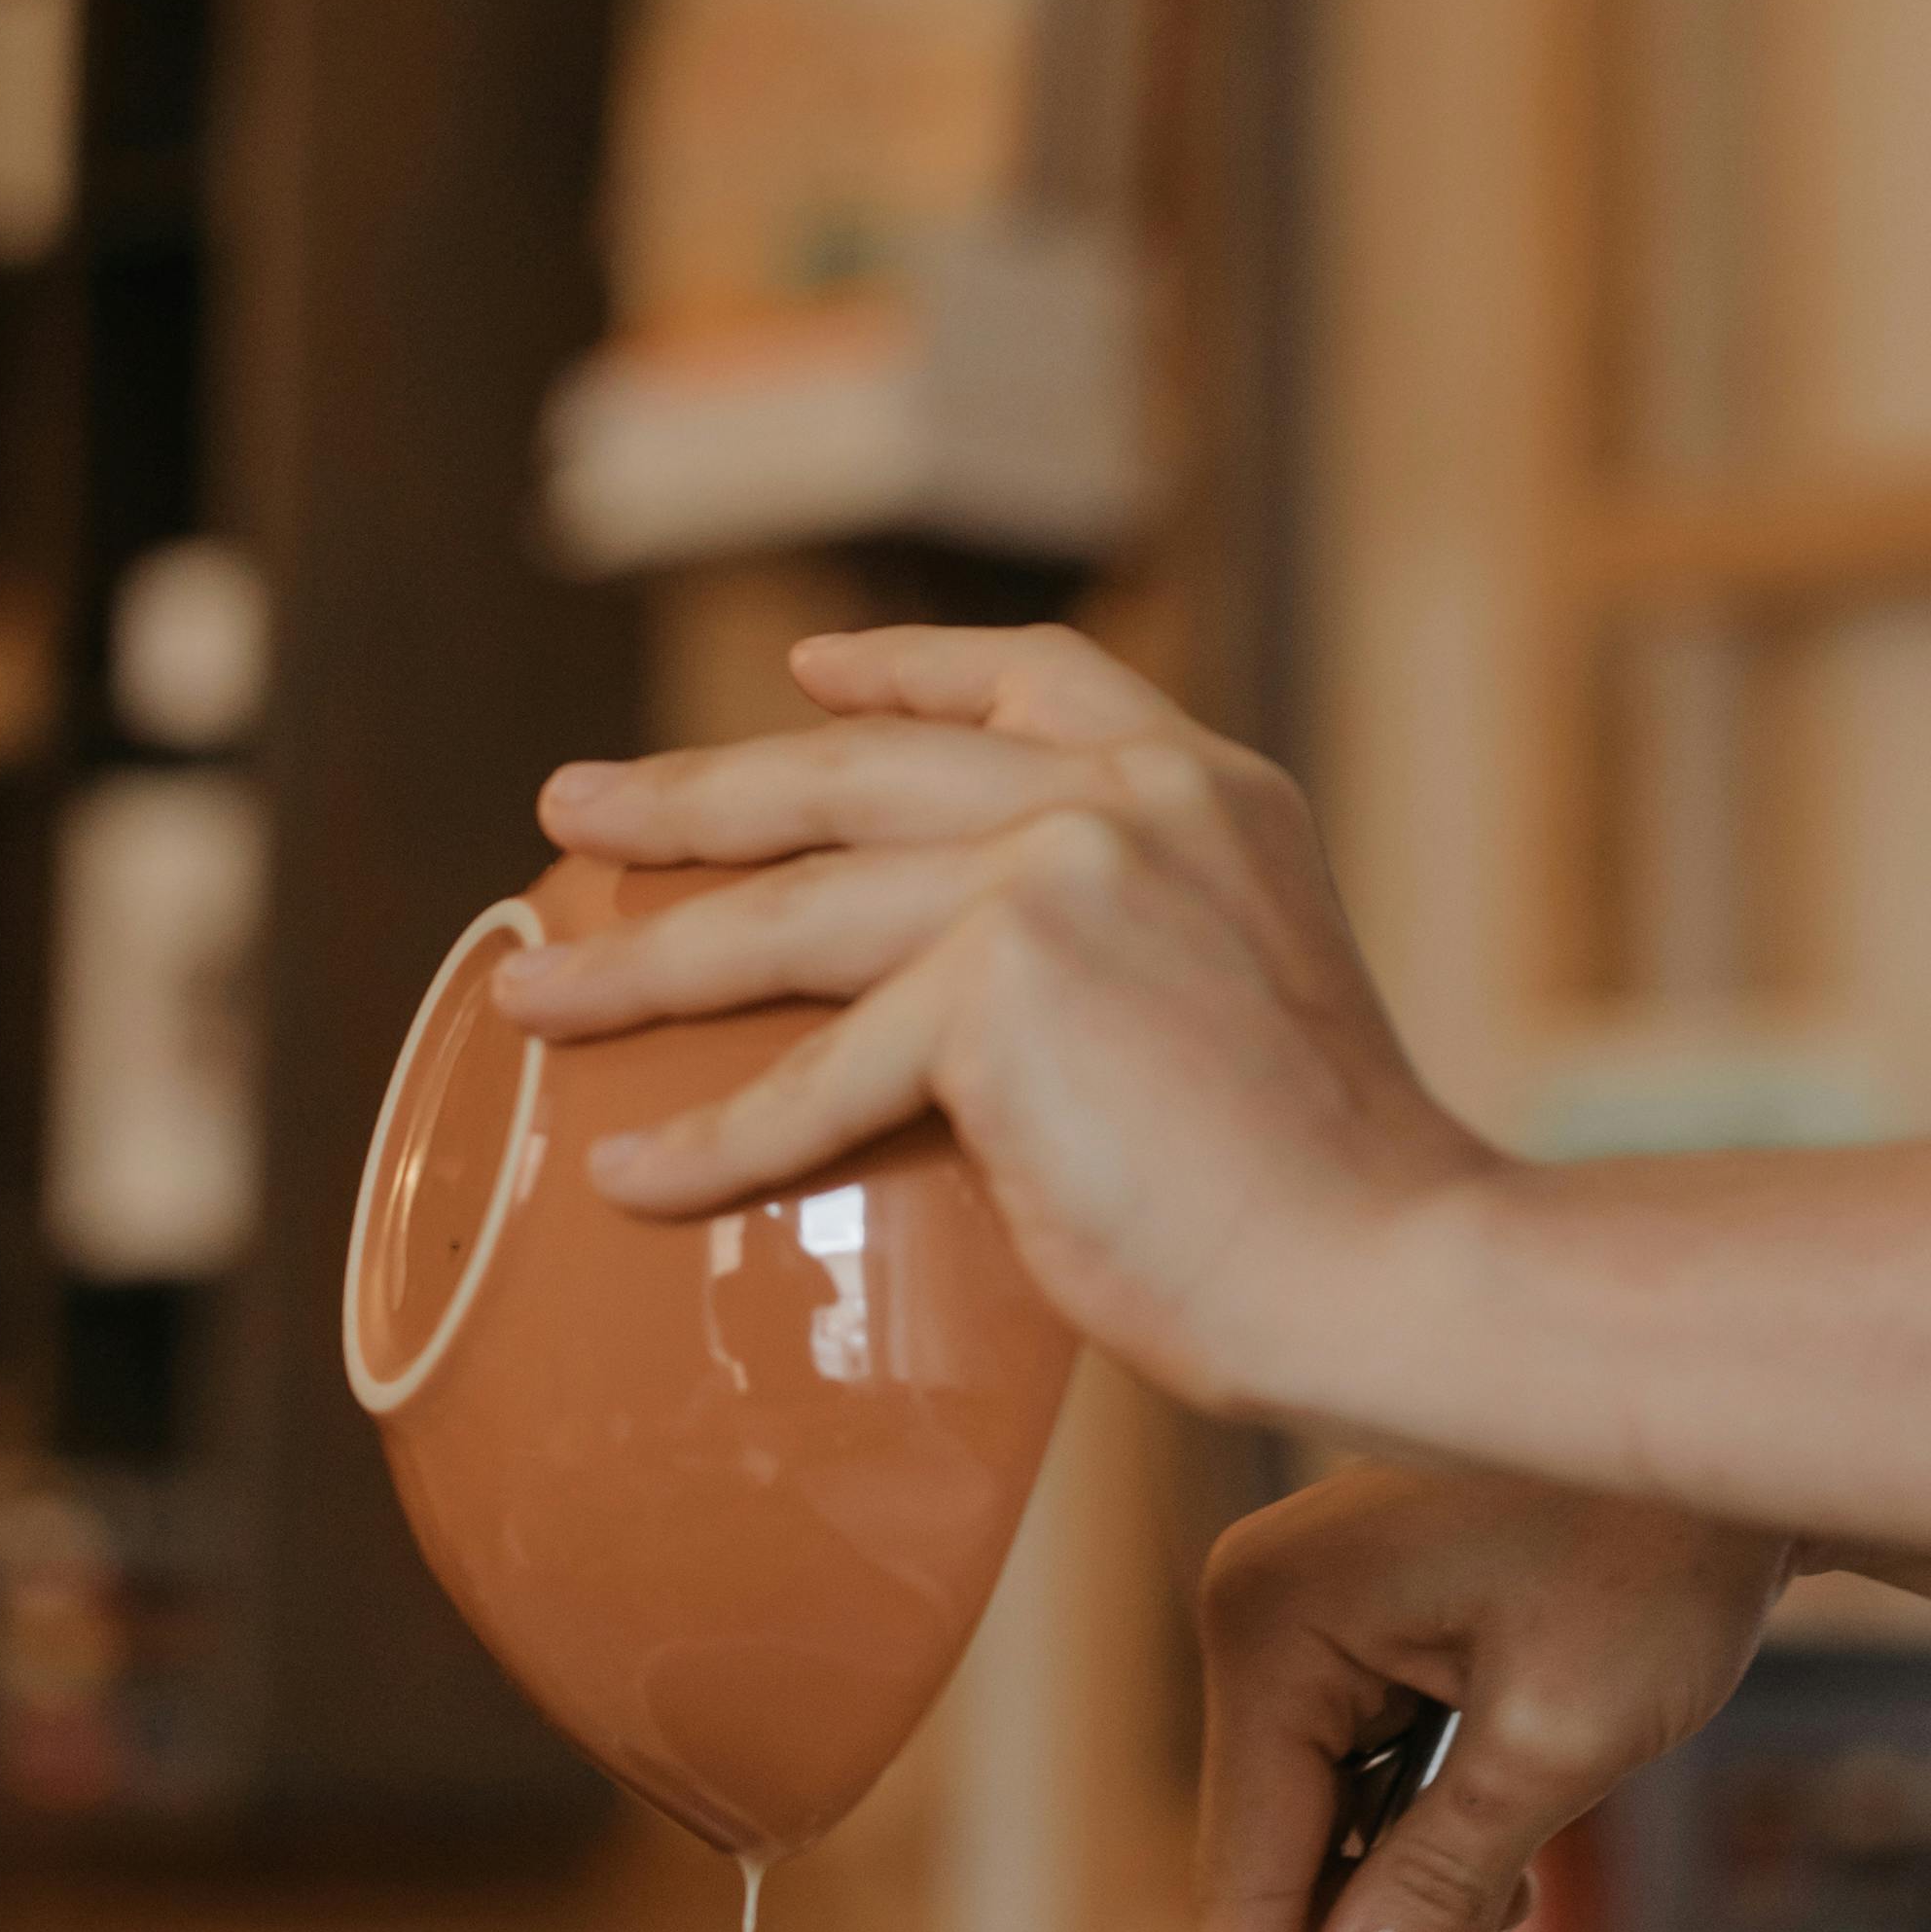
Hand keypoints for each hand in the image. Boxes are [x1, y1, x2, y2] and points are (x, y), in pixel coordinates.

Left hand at [495, 626, 1486, 1419]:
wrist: (1393, 1262)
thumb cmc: (1328, 1192)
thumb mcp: (1241, 988)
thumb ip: (1128, 945)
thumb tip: (974, 1011)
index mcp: (1206, 789)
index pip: (1032, 676)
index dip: (900, 669)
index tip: (803, 673)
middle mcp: (1129, 800)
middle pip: (858, 770)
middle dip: (697, 794)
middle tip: (575, 808)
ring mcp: (1059, 876)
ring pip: (799, 914)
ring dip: (647, 961)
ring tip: (537, 996)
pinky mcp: (997, 992)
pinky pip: (815, 1082)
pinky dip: (711, 1141)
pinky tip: (630, 1176)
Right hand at [1182, 1459, 1788, 1931]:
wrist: (1739, 1437)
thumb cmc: (1660, 1555)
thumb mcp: (1559, 1743)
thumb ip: (1441, 1886)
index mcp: (1274, 1615)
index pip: (1243, 1868)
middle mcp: (1260, 1603)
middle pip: (1271, 1851)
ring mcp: (1305, 1608)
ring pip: (1323, 1822)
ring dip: (1408, 1887)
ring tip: (1524, 1868)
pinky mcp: (1359, 1621)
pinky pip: (1362, 1773)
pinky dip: (1426, 1833)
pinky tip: (1511, 1832)